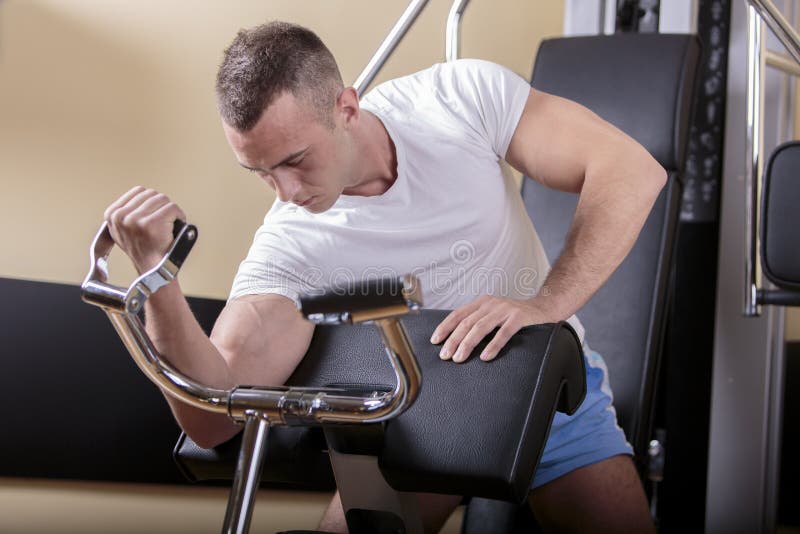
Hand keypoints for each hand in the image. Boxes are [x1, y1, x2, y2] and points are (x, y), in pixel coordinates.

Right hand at [103, 186, 185, 273]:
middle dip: (162, 206)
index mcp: (112, 215)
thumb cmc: (144, 250)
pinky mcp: (151, 224)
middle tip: (164, 223)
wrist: (153, 270)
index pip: (139, 191)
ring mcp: (135, 220)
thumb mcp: (124, 229)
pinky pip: (172, 208)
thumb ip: (127, 212)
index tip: (154, 215)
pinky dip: (179, 216)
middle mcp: (120, 216)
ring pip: (163, 199)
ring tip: (168, 226)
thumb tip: (141, 194)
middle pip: (152, 194)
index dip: (152, 202)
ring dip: (171, 212)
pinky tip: (175, 227)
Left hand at [430, 295, 551, 362]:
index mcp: (482, 303)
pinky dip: (493, 346)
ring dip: (467, 344)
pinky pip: (503, 333)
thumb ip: (478, 322)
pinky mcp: (519, 318)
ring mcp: (505, 309)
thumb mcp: (494, 315)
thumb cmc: (515, 317)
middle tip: (445, 355)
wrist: (544, 309)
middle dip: (453, 340)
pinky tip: (485, 357)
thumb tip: (456, 341)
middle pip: (467, 323)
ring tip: (459, 358)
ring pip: (481, 327)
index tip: (435, 341)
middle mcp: (491, 304)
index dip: (445, 327)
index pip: (458, 314)